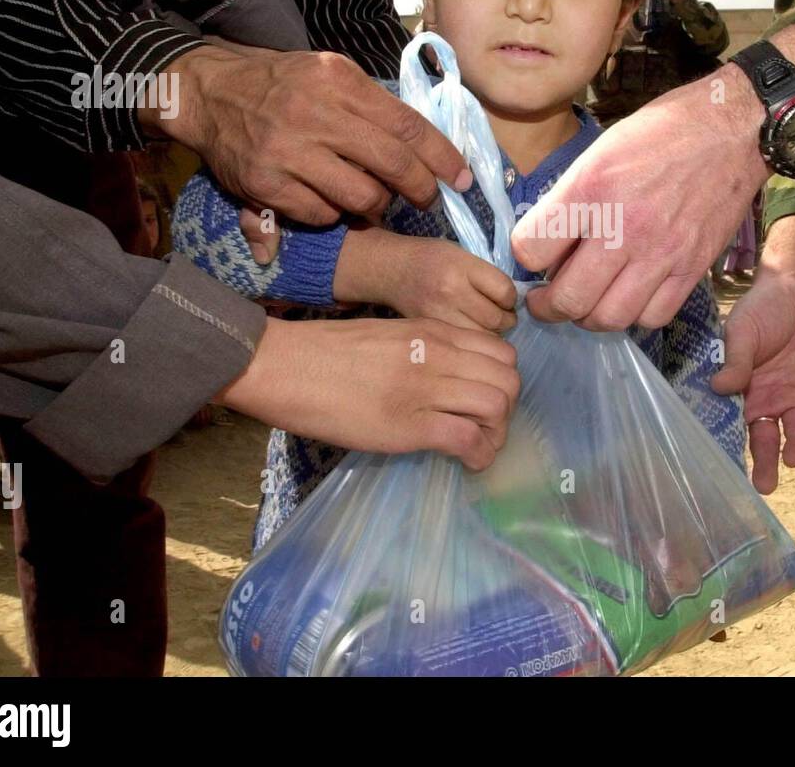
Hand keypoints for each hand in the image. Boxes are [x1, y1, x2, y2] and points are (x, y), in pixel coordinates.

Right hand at [149, 44, 472, 224]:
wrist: (211, 93)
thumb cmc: (283, 85)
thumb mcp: (330, 73)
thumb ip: (374, 105)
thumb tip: (429, 148)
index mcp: (339, 82)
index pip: (406, 125)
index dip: (441, 157)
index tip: (462, 178)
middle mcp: (315, 114)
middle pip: (392, 164)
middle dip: (420, 189)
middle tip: (427, 198)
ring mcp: (288, 151)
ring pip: (361, 196)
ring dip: (376, 205)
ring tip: (373, 199)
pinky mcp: (266, 184)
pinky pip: (322, 214)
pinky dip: (334, 215)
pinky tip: (329, 201)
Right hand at [218, 316, 519, 470]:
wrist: (286, 365)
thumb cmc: (328, 353)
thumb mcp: (391, 336)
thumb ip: (427, 349)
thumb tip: (453, 376)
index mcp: (435, 332)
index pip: (502, 352)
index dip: (502, 380)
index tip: (484, 399)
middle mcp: (440, 355)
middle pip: (508, 380)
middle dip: (506, 409)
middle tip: (484, 427)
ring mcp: (427, 389)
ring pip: (497, 407)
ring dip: (496, 433)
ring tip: (476, 446)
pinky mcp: (411, 425)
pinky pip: (469, 439)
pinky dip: (478, 455)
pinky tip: (466, 462)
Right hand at [335, 229, 517, 332]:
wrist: (392, 270)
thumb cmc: (432, 259)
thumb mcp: (462, 255)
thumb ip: (487, 277)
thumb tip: (514, 304)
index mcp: (461, 266)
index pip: (504, 291)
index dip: (512, 298)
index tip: (507, 299)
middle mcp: (450, 291)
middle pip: (496, 319)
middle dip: (507, 320)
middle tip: (503, 316)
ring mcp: (439, 315)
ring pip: (483, 338)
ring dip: (493, 335)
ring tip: (487, 325)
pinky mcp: (431, 332)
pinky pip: (465, 344)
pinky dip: (475, 343)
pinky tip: (471, 333)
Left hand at [512, 63, 766, 329]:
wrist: (733, 130)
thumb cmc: (663, 131)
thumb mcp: (601, 151)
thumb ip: (570, 199)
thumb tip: (549, 244)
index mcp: (591, 189)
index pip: (530, 249)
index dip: (523, 258)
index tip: (531, 259)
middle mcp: (623, 227)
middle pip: (567, 298)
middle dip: (547, 306)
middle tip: (545, 300)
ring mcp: (661, 253)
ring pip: (608, 318)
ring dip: (588, 317)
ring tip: (587, 302)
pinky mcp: (692, 268)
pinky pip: (652, 317)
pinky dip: (634, 316)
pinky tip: (629, 297)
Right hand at [711, 272, 794, 492]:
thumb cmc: (762, 309)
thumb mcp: (743, 331)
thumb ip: (737, 360)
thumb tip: (720, 387)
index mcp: (727, 382)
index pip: (715, 415)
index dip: (710, 438)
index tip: (703, 464)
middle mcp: (747, 397)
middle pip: (741, 435)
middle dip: (740, 461)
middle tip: (735, 488)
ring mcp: (773, 400)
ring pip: (769, 438)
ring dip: (768, 462)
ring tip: (766, 486)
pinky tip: (793, 457)